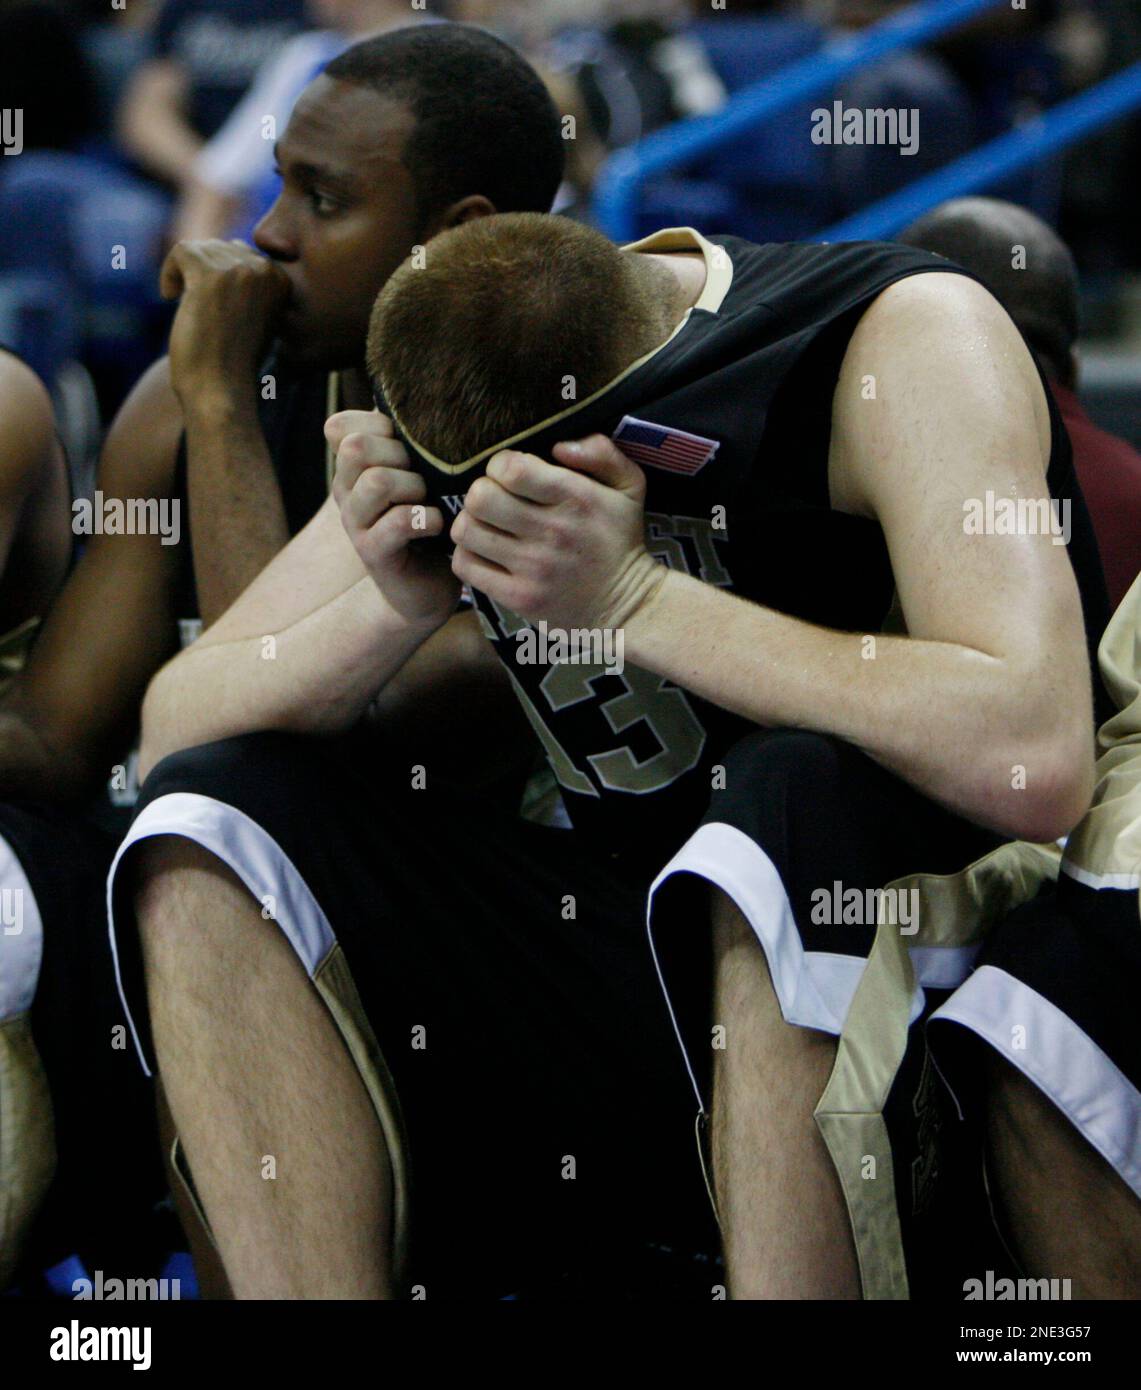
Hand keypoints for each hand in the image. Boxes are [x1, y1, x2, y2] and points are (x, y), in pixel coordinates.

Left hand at [160, 239, 290, 404]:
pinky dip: (170, 271)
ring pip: (201, 248)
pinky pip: (182, 250)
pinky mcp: (210, 275)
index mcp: (283, 282)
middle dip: (202, 272)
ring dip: (184, 272)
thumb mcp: (253, 317)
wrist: (221, 390)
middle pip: (222, 248)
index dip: (220, 275)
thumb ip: (247, 285)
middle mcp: (266, 270)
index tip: (212, 305)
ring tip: (181, 302)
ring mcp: (239, 271)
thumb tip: (223, 247)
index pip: (243, 254)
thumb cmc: (233, 362)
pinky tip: (169, 297)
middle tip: (195, 306)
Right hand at [329, 409, 459, 630]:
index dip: (378, 426)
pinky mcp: (373, 553)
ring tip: (431, 501)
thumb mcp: (420, 472)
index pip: (340, 426)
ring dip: (414, 486)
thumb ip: (414, 439)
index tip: (408, 447)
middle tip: (425, 476)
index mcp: (352, 467)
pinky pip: (398, 522)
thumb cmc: (429, 519)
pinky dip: (427, 519)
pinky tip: (438, 525)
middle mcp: (345, 491)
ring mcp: (355, 523)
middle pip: (355, 447)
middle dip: (400, 454)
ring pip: (377, 481)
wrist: (426, 584)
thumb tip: (435, 396)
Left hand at [449, 434, 665, 630]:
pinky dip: (468, 555)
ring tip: (488, 526)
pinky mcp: (517, 597)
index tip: (511, 476)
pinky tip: (485, 552)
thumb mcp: (629, 487)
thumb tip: (559, 445)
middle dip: (482, 492)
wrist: (627, 606)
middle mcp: (552, 532)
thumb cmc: (620, 540)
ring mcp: (532, 568)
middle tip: (495, 502)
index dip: (501, 465)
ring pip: (467, 530)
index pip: (511, 468)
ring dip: (472, 523)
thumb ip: (601, 453)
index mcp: (576, 498)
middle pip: (480, 497)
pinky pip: (465, 566)